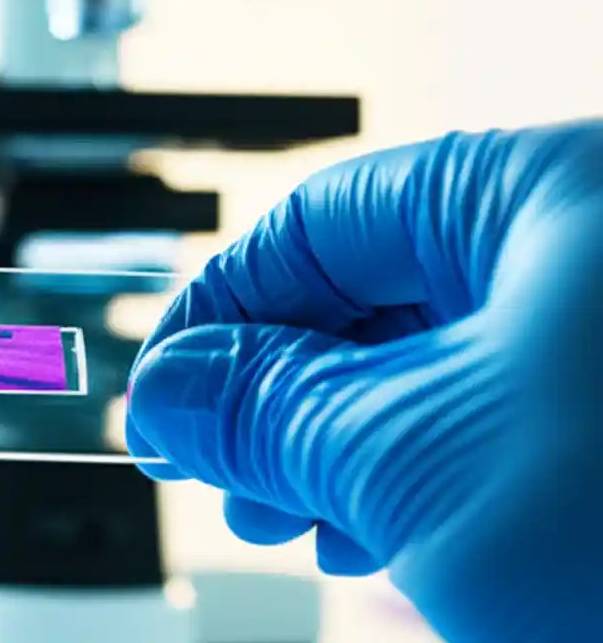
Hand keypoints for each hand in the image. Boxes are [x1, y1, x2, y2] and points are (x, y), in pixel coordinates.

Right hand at [126, 120, 602, 641]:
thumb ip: (271, 407)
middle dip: (279, 393)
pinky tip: (378, 531)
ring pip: (428, 363)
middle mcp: (594, 245)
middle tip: (222, 473)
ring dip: (338, 444)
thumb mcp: (419, 463)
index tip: (165, 398)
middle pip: (373, 294)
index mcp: (556, 193)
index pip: (320, 224)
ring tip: (291, 517)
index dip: (221, 316)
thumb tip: (171, 387)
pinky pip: (490, 415)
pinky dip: (415, 472)